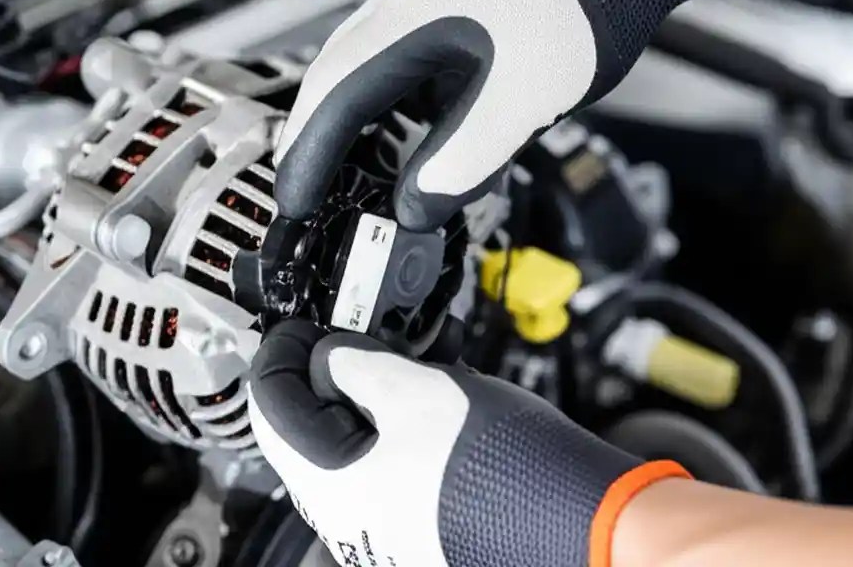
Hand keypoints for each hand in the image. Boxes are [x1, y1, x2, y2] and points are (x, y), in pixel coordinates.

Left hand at [247, 321, 688, 566]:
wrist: (581, 521)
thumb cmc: (500, 466)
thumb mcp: (411, 389)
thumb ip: (353, 366)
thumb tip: (325, 354)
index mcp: (329, 490)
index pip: (271, 408)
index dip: (282, 352)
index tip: (301, 322)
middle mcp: (349, 520)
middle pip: (311, 429)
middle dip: (332, 372)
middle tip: (356, 332)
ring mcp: (387, 529)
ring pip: (356, 445)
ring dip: (371, 394)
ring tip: (408, 354)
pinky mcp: (424, 525)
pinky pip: (392, 464)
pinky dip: (401, 424)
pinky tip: (434, 392)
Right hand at [274, 0, 755, 231]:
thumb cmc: (585, 10)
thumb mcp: (524, 103)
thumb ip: (463, 163)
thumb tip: (416, 208)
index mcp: (414, 18)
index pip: (337, 95)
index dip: (309, 154)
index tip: (295, 199)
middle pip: (335, 72)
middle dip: (315, 135)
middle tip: (304, 187)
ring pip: (364, 58)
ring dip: (350, 113)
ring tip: (344, 166)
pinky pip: (396, 47)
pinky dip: (386, 92)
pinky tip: (401, 124)